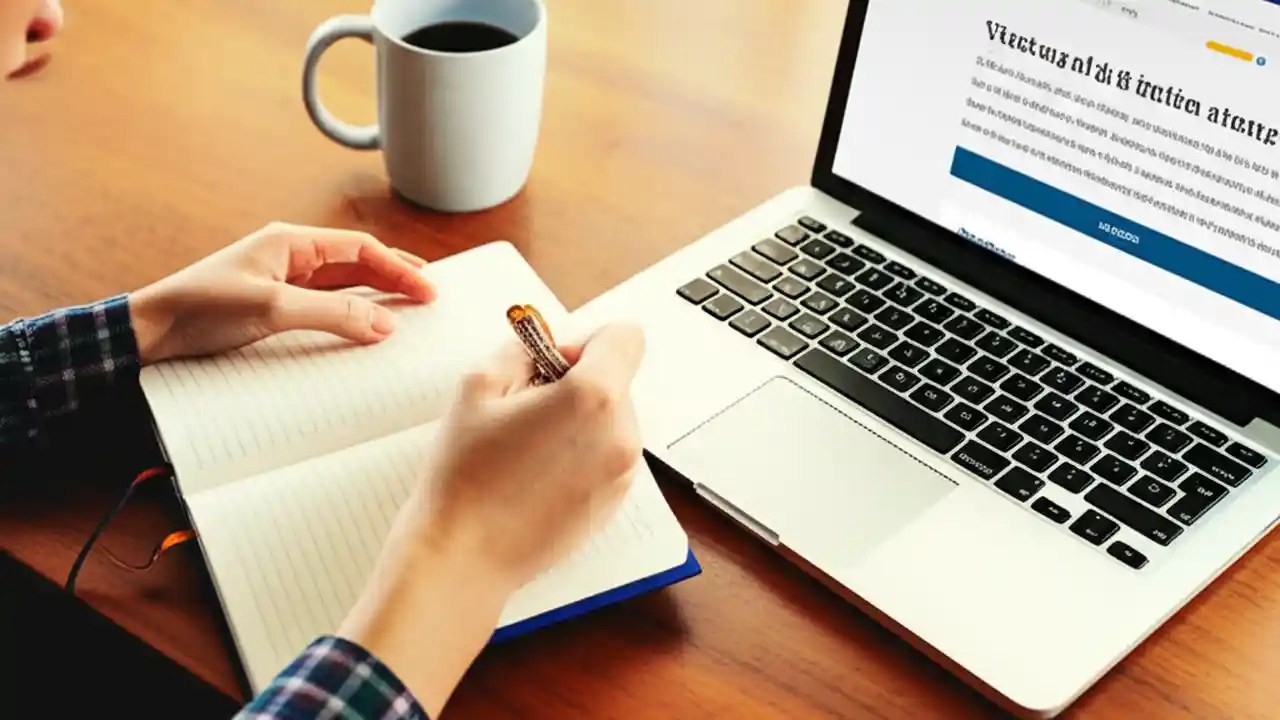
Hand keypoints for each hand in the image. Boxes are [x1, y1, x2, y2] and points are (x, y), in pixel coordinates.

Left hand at [128, 222, 434, 363]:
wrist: (152, 330)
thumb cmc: (202, 307)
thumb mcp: (273, 309)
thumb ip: (333, 313)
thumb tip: (384, 324)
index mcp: (290, 241)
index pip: (360, 248)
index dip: (398, 267)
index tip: (427, 290)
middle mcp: (290, 255)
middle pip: (357, 262)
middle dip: (395, 276)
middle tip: (429, 297)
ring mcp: (283, 279)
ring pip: (344, 283)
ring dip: (376, 294)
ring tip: (408, 310)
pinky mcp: (274, 304)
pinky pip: (326, 303)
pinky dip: (352, 311)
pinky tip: (366, 325)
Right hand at [337, 323, 645, 715]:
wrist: (465, 555)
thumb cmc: (464, 473)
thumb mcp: (478, 385)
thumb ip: (521, 348)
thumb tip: (545, 346)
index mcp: (594, 397)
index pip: (625, 337)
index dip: (586, 342)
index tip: (551, 366)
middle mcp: (621, 434)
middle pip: (617, 380)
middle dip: (577, 384)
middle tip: (525, 410)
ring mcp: (622, 473)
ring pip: (612, 419)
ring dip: (579, 421)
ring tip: (527, 448)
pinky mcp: (614, 502)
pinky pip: (608, 455)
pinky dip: (581, 454)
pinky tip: (537, 475)